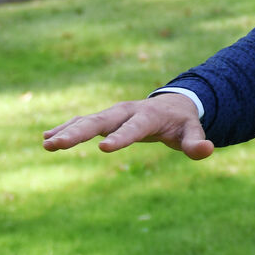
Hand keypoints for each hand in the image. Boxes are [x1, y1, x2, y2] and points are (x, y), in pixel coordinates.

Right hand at [42, 95, 213, 159]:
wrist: (173, 105)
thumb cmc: (183, 123)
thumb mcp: (192, 133)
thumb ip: (197, 143)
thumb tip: (208, 150)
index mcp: (147, 116)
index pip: (133, 128)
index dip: (120, 138)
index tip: (103, 148)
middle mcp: (125, 111)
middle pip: (99, 122)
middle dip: (77, 133)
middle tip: (55, 145)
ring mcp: (112, 114)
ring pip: (86, 121)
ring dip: (65, 131)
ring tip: (46, 144)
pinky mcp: (104, 118)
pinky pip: (82, 122)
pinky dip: (65, 128)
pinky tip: (47, 138)